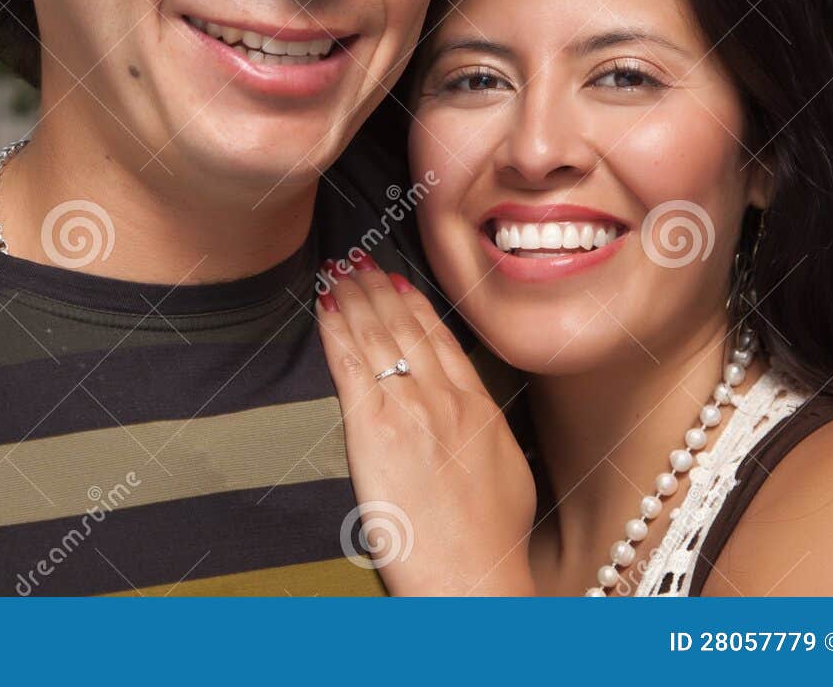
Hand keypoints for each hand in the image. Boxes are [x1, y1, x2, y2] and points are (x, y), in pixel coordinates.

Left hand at [314, 253, 536, 595]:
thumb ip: (483, 432)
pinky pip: (348, 363)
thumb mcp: (507, 471)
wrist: (472, 575)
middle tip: (359, 259)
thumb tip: (473, 417)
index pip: (440, 338)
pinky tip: (324, 304)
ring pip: (376, 335)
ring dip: (354, 296)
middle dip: (378, 287)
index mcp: (477, 406)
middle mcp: (443, 398)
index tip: (398, 280)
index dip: (414, 304)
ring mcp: (408, 408)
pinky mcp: (373, 427)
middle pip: (405, 327)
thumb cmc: (491, 542)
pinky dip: (335, 327)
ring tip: (338, 269)